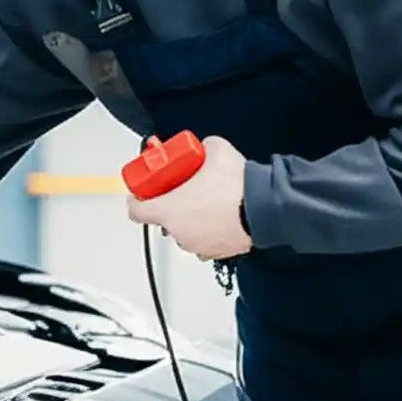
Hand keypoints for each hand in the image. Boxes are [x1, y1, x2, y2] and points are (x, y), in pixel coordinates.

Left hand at [126, 135, 251, 261]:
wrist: (265, 209)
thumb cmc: (236, 186)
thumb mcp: (215, 150)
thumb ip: (202, 148)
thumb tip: (203, 147)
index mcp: (168, 209)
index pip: (136, 211)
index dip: (138, 200)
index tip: (143, 193)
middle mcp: (178, 232)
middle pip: (163, 219)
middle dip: (169, 206)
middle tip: (182, 191)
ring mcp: (196, 245)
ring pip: (184, 231)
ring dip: (189, 219)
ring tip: (206, 203)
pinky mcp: (216, 253)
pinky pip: (204, 241)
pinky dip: (207, 231)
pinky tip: (220, 217)